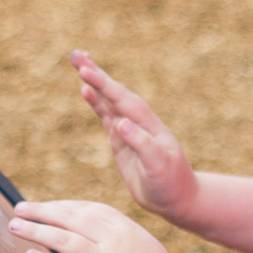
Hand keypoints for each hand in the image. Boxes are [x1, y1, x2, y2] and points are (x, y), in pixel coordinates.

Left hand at [10, 199, 195, 252]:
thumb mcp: (146, 251)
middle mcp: (116, 242)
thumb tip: (97, 239)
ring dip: (36, 231)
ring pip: (64, 240)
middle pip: (72, 218)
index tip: (46, 206)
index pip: (89, 209)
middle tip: (21, 208)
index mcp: (129, 230)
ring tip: (16, 226)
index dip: (64, 206)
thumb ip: (122, 242)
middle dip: (43, 211)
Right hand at [71, 51, 198, 223]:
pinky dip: (95, 103)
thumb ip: (142, 144)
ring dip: (94, 82)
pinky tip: (85, 91)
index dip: (104, 85)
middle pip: (114, 92)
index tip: (86, 71)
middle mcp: (137, 121)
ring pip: (108, 100)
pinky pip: (105, 116)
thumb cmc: (171, 182)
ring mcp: (128, 129)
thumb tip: (121, 123)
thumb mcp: (158, 165)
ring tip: (78, 63)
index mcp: (147, 124)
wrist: (175, 198)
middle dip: (96, 73)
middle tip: (76, 54)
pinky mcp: (120, 140)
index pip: (123, 99)